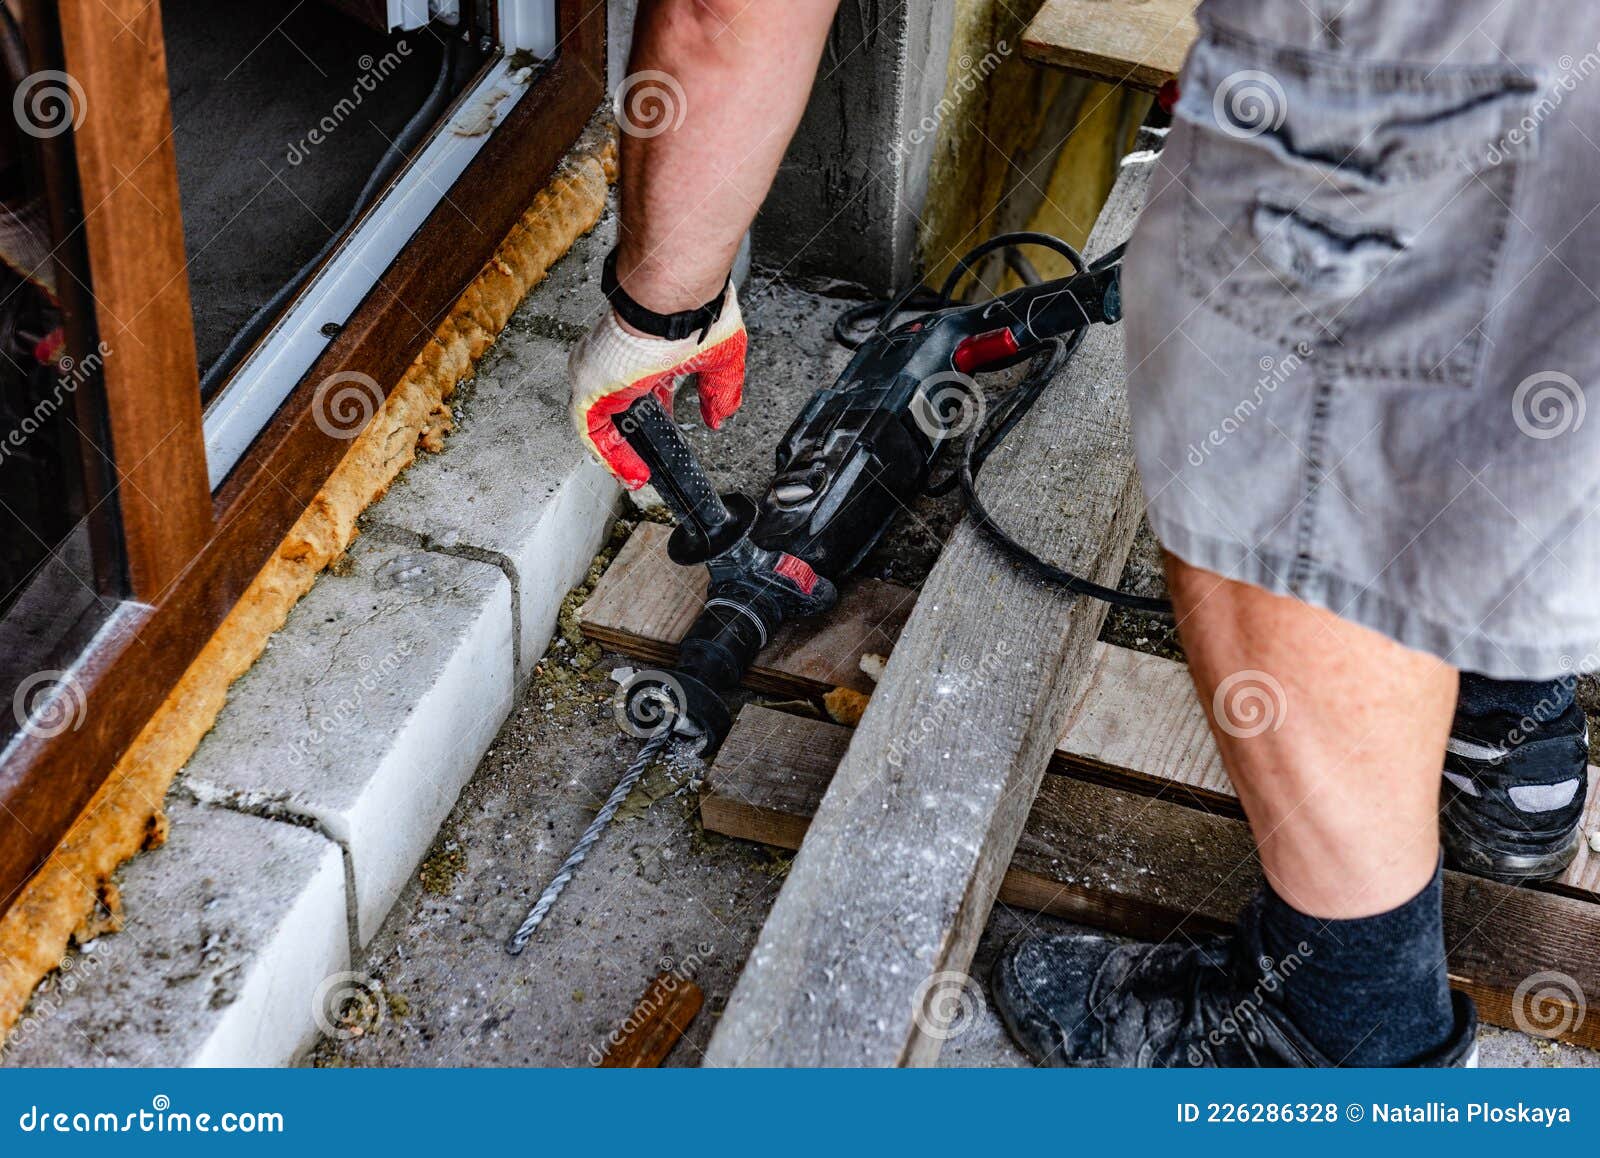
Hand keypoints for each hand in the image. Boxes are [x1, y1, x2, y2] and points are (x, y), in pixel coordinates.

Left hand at [567, 286, 746, 488]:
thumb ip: (721, 391)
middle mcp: (617, 361)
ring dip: (617, 450)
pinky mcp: (589, 389)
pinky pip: (592, 430)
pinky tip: (631, 472)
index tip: (664, 429)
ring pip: (601, 421)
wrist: (671, 302)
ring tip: (636, 475)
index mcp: (645, 349)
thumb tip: (721, 417)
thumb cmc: (692, 311)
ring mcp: (600, 375)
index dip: (655, 412)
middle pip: (618, 405)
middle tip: (646, 459)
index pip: (643, 386)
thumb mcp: (720, 359)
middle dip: (632, 435)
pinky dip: (610, 454)